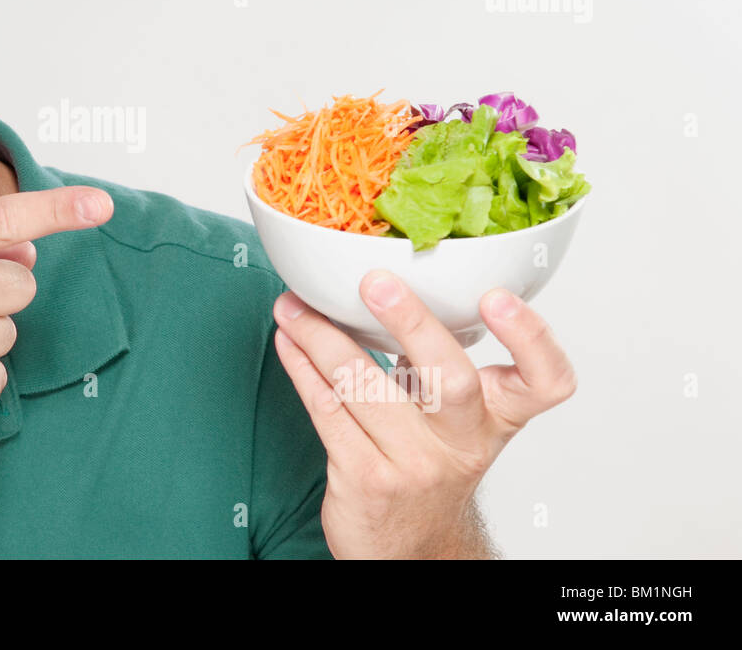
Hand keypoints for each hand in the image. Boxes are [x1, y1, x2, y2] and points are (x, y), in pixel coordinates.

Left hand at [271, 269, 576, 558]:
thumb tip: (392, 280)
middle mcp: (463, 443)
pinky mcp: (365, 478)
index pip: (544, 382)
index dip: (532, 338)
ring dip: (320, 336)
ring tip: (293, 305)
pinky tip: (289, 340)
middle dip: (410, 323)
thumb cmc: (431, 468)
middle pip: (449, 379)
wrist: (412, 552)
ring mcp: (414, 464)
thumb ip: (442, 362)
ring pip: (364, 385)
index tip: (498, 298)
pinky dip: (302, 367)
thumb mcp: (459, 422)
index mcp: (497, 419)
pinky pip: (327, 410)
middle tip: (375, 282)